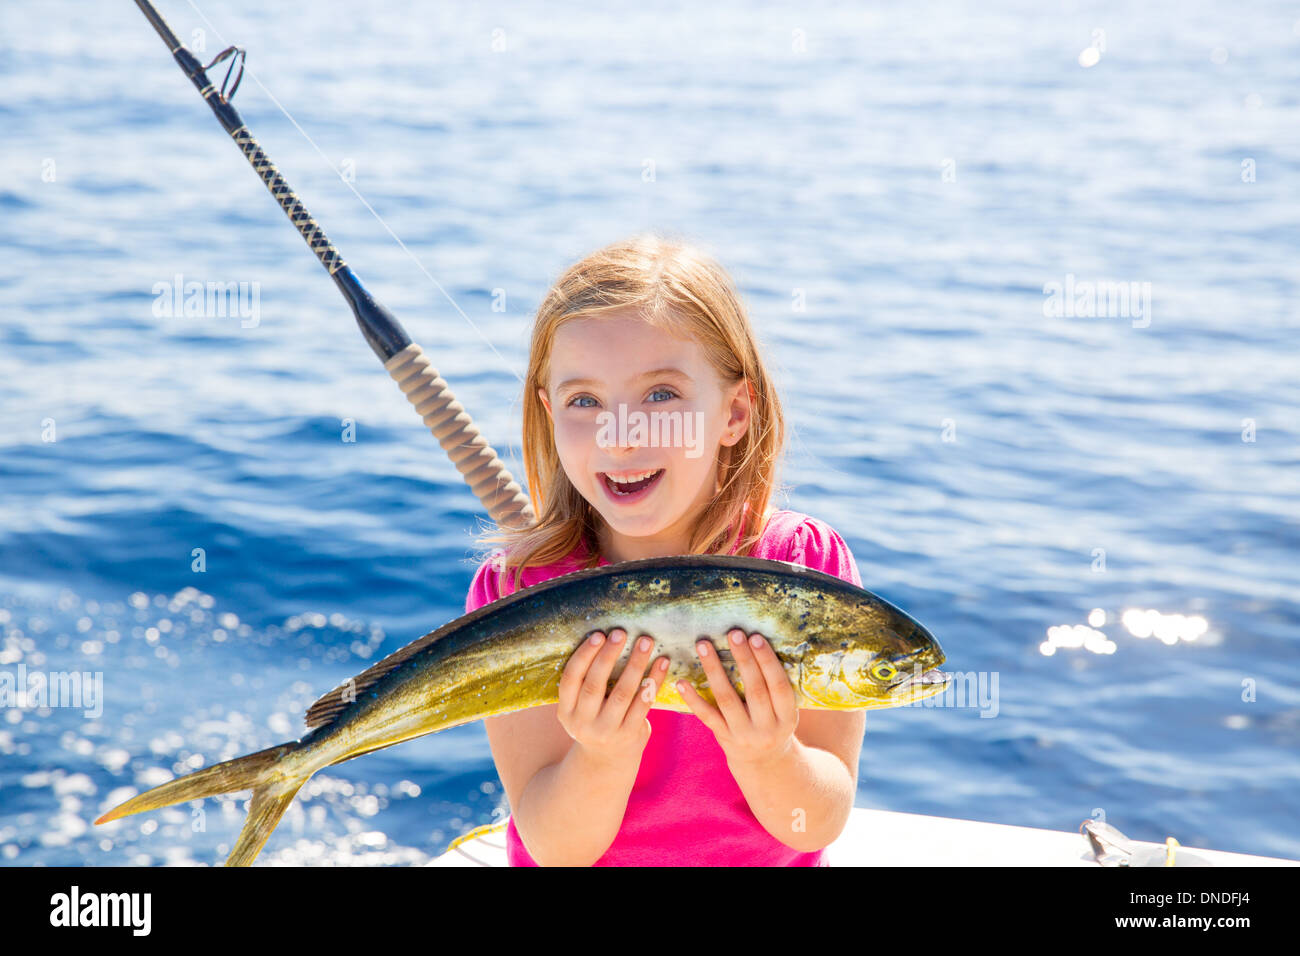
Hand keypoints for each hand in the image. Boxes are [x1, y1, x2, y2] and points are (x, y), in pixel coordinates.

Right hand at [557, 627, 669, 765]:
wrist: (607, 761)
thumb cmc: (595, 719)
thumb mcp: (580, 708)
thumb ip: (585, 683)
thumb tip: (605, 638)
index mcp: (566, 711)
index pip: (570, 679)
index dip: (583, 656)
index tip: (598, 635)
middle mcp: (583, 723)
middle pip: (594, 685)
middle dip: (608, 656)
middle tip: (620, 633)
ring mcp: (607, 731)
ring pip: (622, 693)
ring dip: (635, 664)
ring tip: (645, 641)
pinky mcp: (630, 734)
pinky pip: (644, 703)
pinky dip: (654, 680)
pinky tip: (662, 662)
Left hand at [677, 629, 798, 770]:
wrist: (764, 762)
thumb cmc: (774, 723)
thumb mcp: (785, 711)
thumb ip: (775, 686)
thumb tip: (758, 643)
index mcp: (788, 718)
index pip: (779, 686)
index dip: (768, 662)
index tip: (756, 638)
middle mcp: (767, 728)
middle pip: (755, 690)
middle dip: (744, 660)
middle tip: (733, 634)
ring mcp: (743, 735)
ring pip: (727, 699)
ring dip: (714, 670)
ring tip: (704, 645)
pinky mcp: (724, 737)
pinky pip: (707, 716)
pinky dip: (693, 698)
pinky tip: (682, 681)